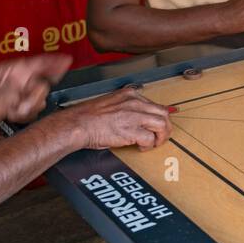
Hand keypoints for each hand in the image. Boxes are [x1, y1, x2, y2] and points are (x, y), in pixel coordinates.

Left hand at [0, 54, 73, 124]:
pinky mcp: (20, 108)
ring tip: (11, 109)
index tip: (67, 61)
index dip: (55, 62)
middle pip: (43, 88)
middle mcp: (23, 81)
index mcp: (17, 69)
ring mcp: (22, 94)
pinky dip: (23, 116)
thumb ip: (10, 84)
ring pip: (40, 102)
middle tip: (20, 102)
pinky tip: (11, 113)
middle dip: (33, 98)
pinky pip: (32, 113)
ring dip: (27, 108)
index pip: (41, 63)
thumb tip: (23, 86)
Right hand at [58, 87, 172, 150]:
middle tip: (161, 137)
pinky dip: (148, 145)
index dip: (158, 118)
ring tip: (154, 143)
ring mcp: (134, 115)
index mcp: (130, 95)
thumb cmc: (89, 118)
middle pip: (163, 113)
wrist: (78, 124)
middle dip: (165, 127)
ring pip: (162, 125)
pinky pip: (150, 139)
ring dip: (161, 137)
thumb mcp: (111, 104)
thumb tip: (139, 119)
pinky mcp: (132, 130)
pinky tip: (141, 147)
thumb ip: (126, 108)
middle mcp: (135, 103)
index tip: (158, 125)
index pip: (154, 105)